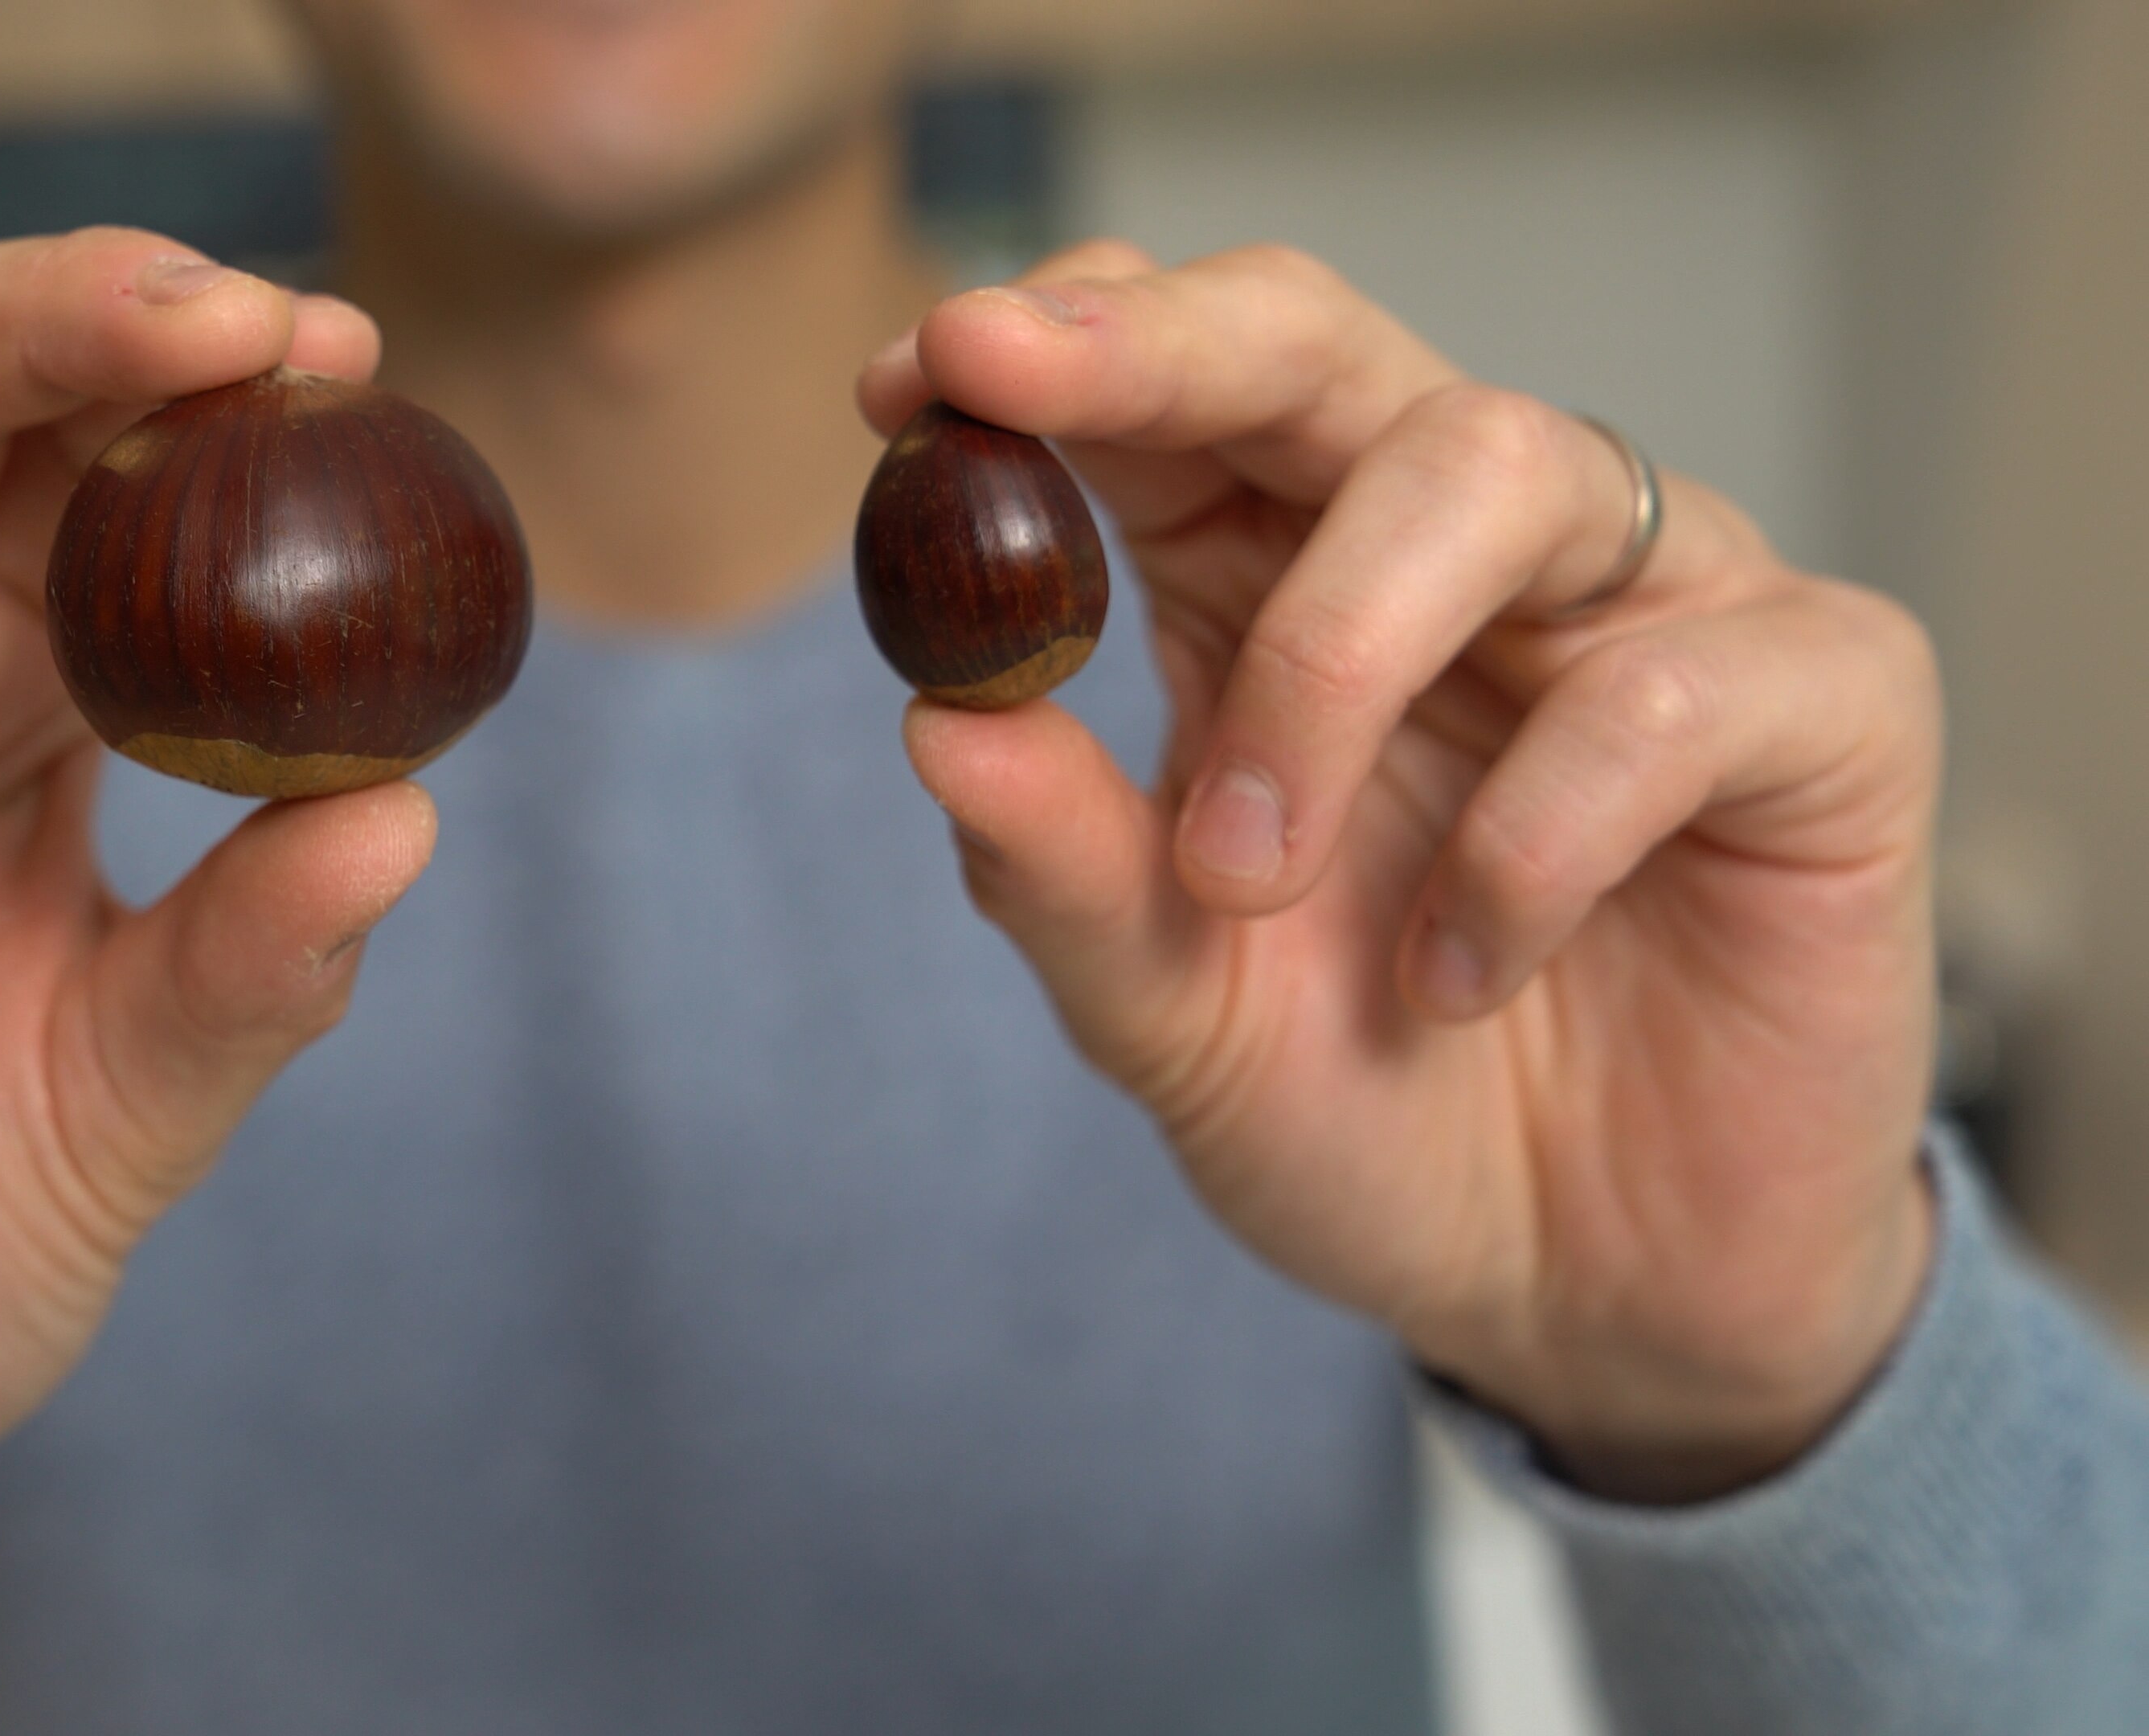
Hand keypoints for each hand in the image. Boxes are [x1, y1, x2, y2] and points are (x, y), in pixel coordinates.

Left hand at [862, 242, 1941, 1503]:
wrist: (1595, 1295)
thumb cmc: (1375, 1112)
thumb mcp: (1172, 1016)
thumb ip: (1062, 876)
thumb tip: (933, 726)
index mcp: (1273, 585)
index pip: (1169, 393)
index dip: (1046, 353)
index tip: (905, 380)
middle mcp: (1458, 551)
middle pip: (1319, 342)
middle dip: (1154, 346)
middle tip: (1000, 374)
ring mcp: (1649, 602)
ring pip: (1491, 462)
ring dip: (1325, 662)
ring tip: (1248, 877)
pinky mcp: (1823, 698)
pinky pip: (1668, 689)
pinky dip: (1532, 841)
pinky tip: (1460, 979)